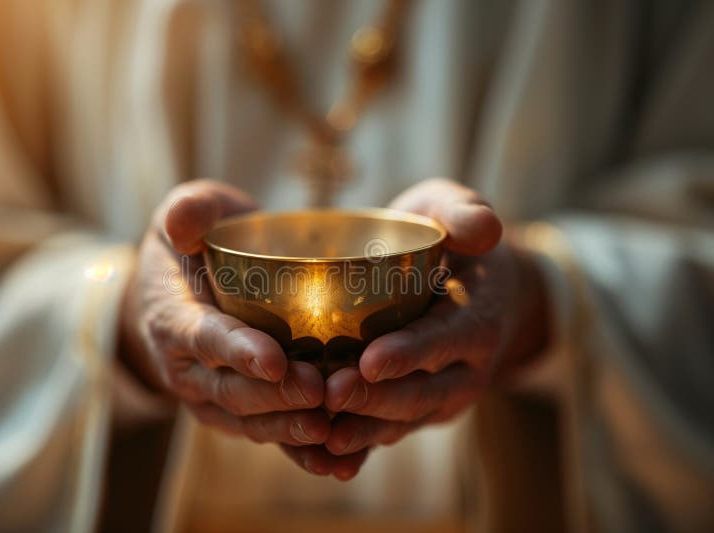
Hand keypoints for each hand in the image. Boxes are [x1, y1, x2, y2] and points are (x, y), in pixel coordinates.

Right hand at [118, 180, 329, 447]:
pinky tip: (340, 461)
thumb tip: (181, 222)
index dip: (234, 352)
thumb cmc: (198, 245)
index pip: (200, 339)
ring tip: (331, 430)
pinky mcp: (243, 411)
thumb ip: (191, 209)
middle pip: (230, 392)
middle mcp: (188, 368)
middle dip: (273, 398)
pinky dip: (301, 452)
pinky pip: (270, 434)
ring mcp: (214, 396)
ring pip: (250, 422)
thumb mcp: (190, 213)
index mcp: (171, 319)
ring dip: (289, 430)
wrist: (189, 290)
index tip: (274, 361)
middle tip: (318, 392)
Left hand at [321, 179, 549, 458]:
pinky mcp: (417, 410)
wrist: (473, 290)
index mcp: (476, 320)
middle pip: (422, 393)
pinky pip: (390, 432)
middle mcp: (464, 369)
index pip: (445, 339)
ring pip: (403, 422)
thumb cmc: (451, 242)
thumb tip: (486, 228)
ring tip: (322, 437)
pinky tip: (323, 459)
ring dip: (364, 431)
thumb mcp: (454, 210)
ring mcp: (441, 396)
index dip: (411, 353)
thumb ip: (466, 213)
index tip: (370, 360)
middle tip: (331, 395)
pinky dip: (360, 448)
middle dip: (376, 399)